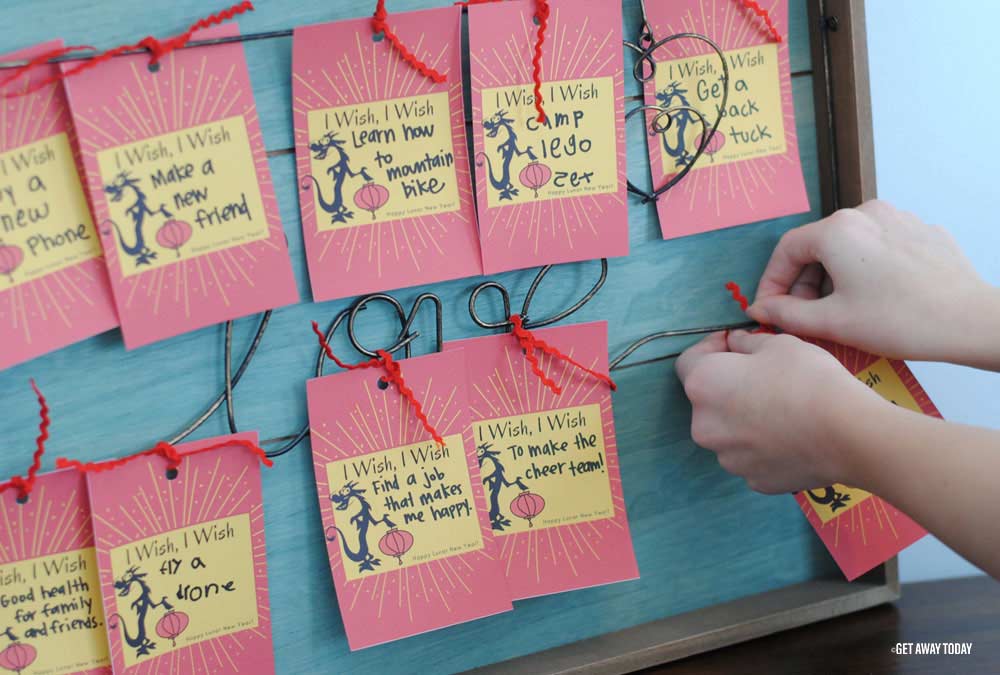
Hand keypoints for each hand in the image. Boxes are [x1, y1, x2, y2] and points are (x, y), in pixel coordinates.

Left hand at [675, 330, 887, 492]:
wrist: (848, 433)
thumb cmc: (808, 378)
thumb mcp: (778, 343)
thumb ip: (746, 342)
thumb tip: (735, 343)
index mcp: (702, 386)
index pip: (688, 363)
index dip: (710, 349)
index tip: (733, 344)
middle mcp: (704, 426)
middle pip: (708, 401)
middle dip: (729, 387)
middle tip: (763, 378)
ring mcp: (728, 458)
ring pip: (729, 433)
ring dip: (745, 419)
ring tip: (782, 410)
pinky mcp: (753, 480)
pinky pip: (752, 457)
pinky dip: (764, 446)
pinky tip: (791, 436)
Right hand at [748, 200, 999, 366]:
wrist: (970, 321)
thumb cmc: (900, 321)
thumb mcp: (831, 322)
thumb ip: (786, 314)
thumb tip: (761, 309)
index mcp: (836, 230)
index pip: (786, 250)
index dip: (772, 281)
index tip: (769, 308)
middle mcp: (865, 213)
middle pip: (818, 245)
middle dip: (805, 281)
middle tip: (804, 315)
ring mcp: (898, 217)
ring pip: (849, 245)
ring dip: (835, 275)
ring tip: (840, 309)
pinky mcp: (923, 230)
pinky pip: (880, 246)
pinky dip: (867, 268)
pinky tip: (875, 298)